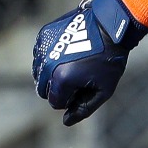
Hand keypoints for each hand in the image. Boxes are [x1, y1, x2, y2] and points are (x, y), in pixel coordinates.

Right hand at [33, 0, 147, 125]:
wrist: (109, 26)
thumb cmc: (109, 60)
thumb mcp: (103, 90)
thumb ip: (83, 109)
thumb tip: (65, 121)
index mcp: (61, 79)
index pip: (55, 102)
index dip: (70, 99)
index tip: (83, 88)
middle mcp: (47, 64)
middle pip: (43, 90)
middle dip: (58, 89)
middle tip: (78, 79)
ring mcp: (43, 48)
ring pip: (38, 73)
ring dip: (51, 74)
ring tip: (73, 65)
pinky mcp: (43, 35)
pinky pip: (39, 55)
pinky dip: (49, 58)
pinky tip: (67, 52)